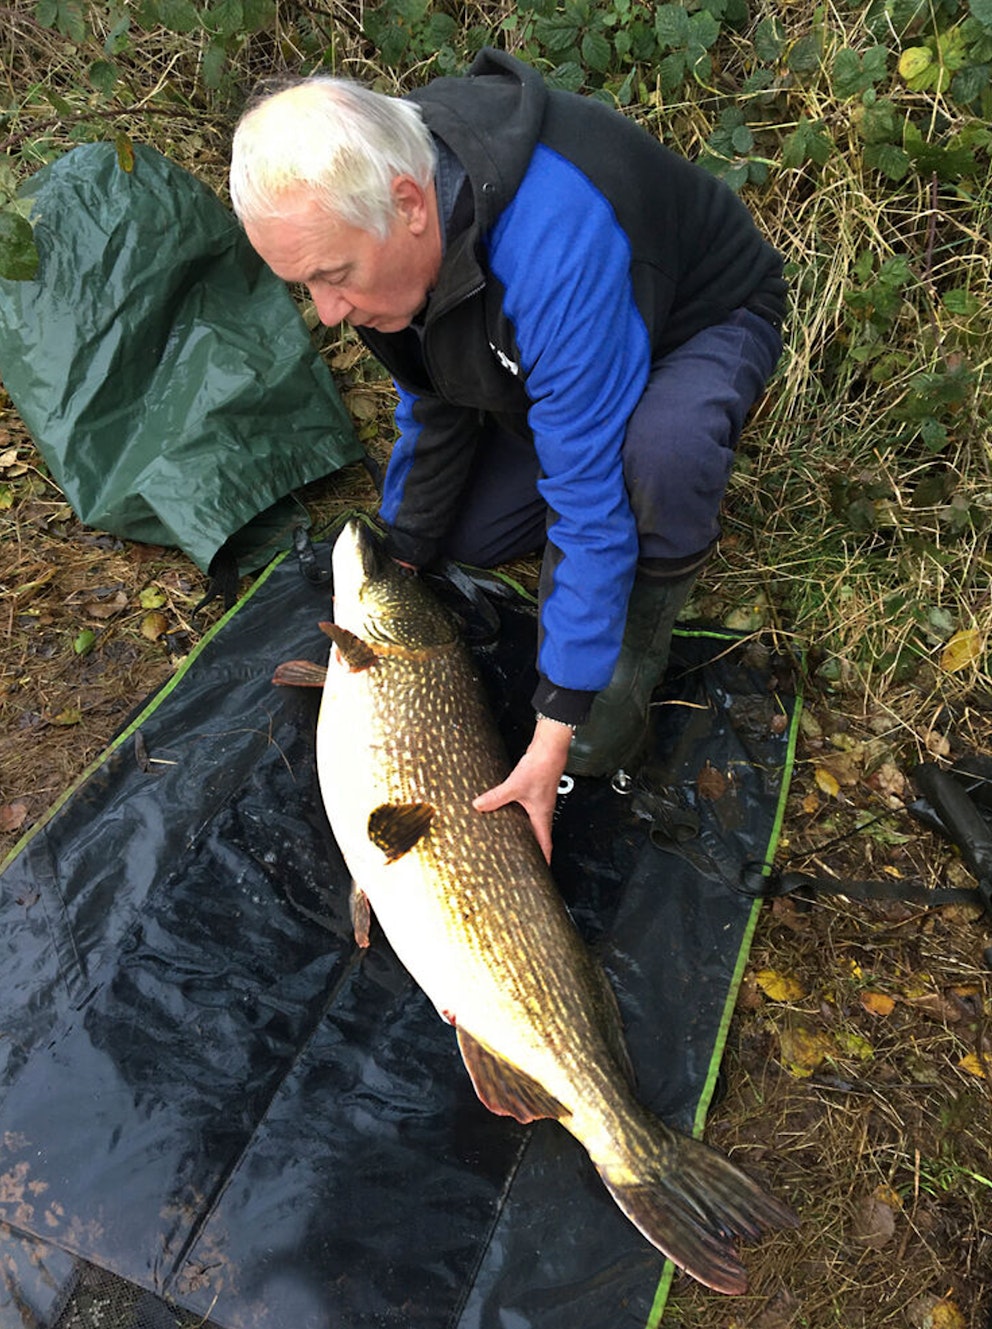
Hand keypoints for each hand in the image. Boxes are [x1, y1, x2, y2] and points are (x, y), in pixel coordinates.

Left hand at [473, 715, 573, 863]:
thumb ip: (496, 797)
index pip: (545, 844)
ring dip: (524, 831)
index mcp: (542, 816)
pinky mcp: (533, 789)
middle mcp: (542, 810)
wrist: (550, 748)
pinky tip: (506, 811)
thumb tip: (479, 806)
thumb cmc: (541, 767)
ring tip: (512, 840)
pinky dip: (517, 814)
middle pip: (538, 835)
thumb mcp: (515, 786)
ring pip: (532, 822)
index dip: (544, 859)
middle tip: (523, 860)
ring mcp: (538, 800)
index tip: (541, 871)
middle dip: (532, 849)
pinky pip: (526, 808)